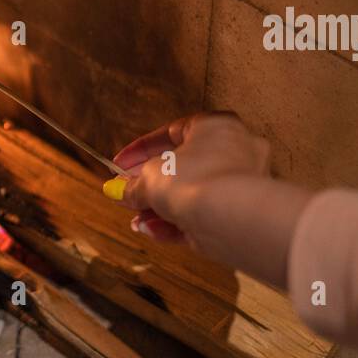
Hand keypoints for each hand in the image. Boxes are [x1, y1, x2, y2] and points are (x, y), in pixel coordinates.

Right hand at [107, 113, 271, 246]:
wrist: (230, 217)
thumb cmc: (193, 180)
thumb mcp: (150, 177)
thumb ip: (133, 184)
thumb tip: (117, 191)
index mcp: (216, 126)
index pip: (171, 133)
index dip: (140, 151)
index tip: (119, 166)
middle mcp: (234, 150)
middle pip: (182, 167)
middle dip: (149, 185)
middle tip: (127, 195)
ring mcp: (240, 183)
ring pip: (191, 194)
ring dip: (159, 208)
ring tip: (137, 221)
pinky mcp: (239, 213)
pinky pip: (203, 213)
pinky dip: (177, 223)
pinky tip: (153, 231)